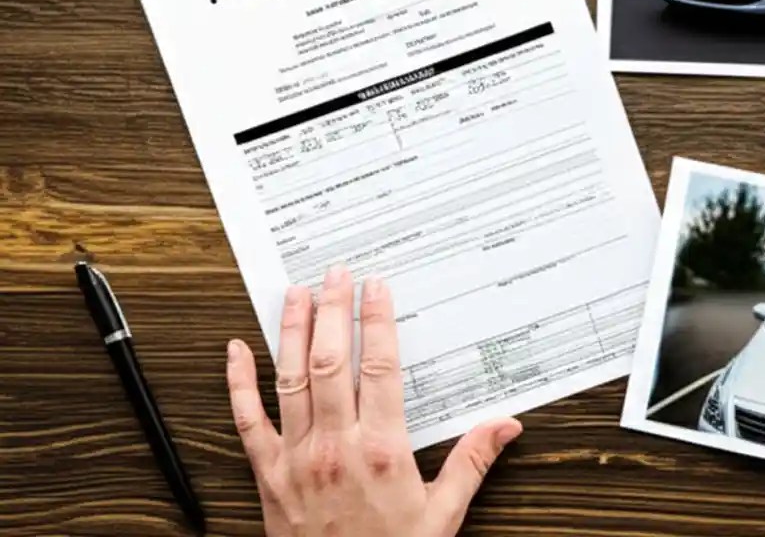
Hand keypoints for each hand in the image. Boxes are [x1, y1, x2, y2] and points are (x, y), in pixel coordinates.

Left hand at [225, 265, 522, 535]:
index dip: (376, 321)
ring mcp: (297, 458)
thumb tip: (506, 426)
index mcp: (381, 450)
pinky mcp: (269, 475)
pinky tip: (236, 351)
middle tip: (335, 274)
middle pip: (331, 361)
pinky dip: (239, 382)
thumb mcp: (442, 515)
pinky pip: (247, 420)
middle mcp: (335, 446)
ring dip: (291, 331)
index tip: (375, 289)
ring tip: (294, 294)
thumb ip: (472, 463)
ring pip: (290, 378)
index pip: (379, 367)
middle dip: (332, 311)